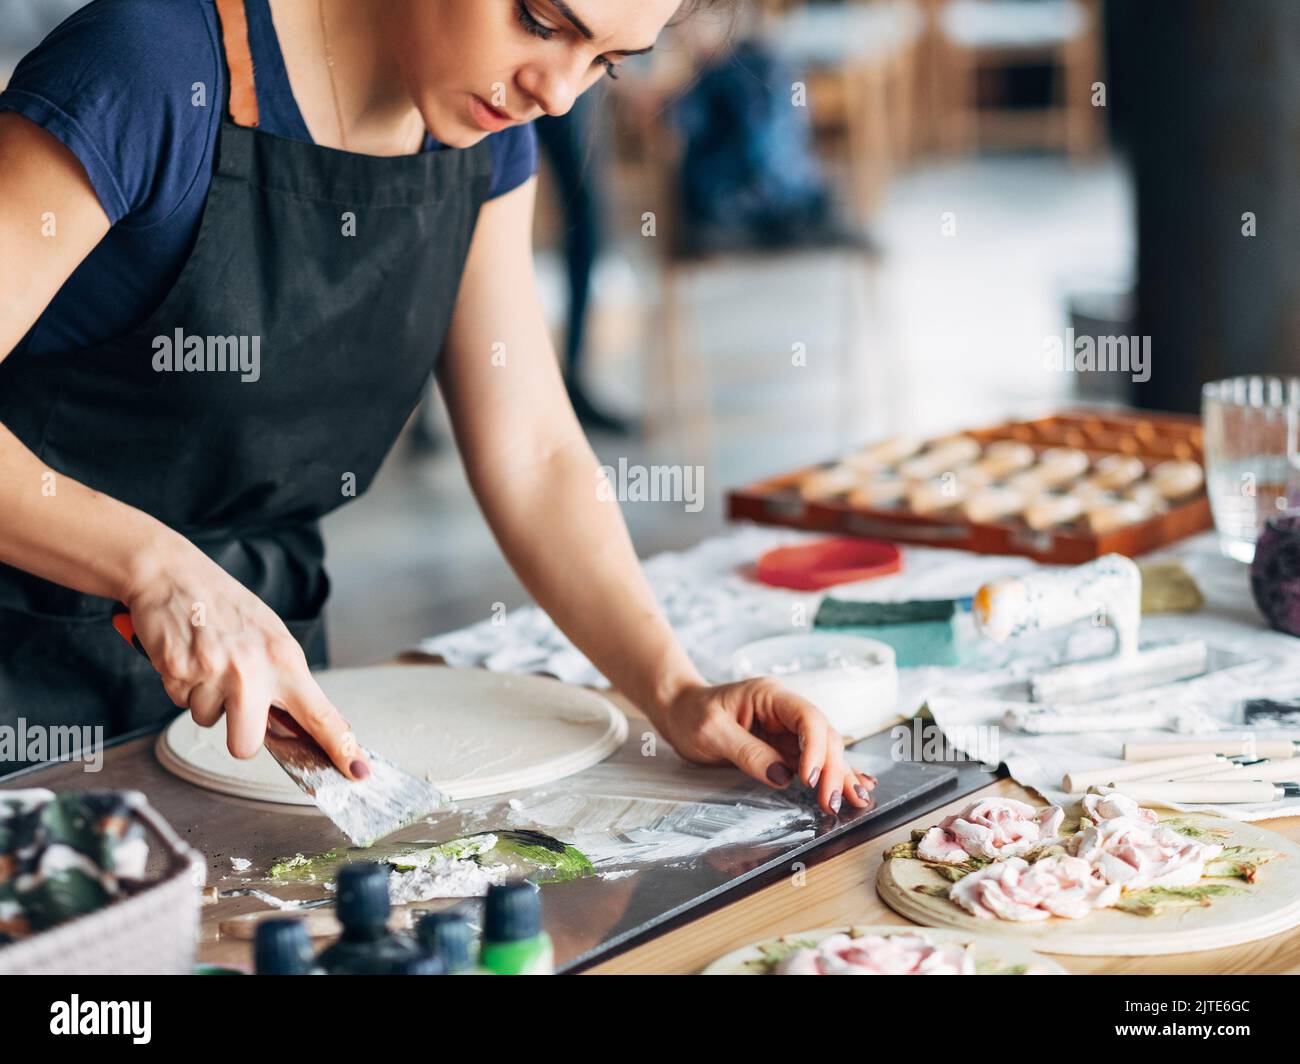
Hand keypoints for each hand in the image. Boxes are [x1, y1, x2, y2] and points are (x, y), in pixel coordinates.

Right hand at [121, 545, 368, 779]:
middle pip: (247, 744)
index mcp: (285, 660)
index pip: (320, 713)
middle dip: (237, 734)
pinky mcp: (180, 673)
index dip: (340, 746)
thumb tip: (296, 722)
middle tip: (233, 699)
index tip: (357, 770)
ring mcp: (215, 673)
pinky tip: (187, 656)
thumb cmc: (225, 605)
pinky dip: (182, 685)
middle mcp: (254, 670)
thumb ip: (284, 679)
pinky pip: (181, 702)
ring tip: (207, 662)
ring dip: (205, 700)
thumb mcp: (271, 637)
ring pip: (208, 722)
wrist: (173, 575)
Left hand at [656, 679, 876, 815]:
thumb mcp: (711, 732)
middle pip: (823, 735)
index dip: (815, 749)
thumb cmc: (690, 715)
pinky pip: (814, 759)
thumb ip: (748, 752)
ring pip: (824, 750)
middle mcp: (786, 710)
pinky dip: (833, 773)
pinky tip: (857, 784)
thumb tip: (783, 776)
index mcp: (770, 696)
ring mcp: (787, 728)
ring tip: (857, 800)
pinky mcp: (784, 746)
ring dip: (840, 775)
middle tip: (835, 803)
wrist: (679, 711)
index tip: (809, 780)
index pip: (807, 718)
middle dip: (833, 769)